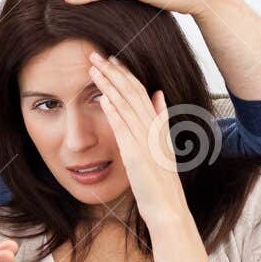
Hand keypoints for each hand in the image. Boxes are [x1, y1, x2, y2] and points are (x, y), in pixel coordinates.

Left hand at [87, 53, 193, 229]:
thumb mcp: (163, 144)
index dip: (125, 73)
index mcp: (157, 124)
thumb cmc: (162, 180)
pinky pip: (124, 129)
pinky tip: (103, 99)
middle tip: (95, 55)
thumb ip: (161, 117)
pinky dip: (114, 112)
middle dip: (112, 72)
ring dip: (108, 85)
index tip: (111, 58)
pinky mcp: (137, 155)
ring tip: (93, 69)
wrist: (168, 206)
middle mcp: (152, 128)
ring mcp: (145, 141)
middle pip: (131, 92)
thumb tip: (158, 93)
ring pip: (126, 106)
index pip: (140, 91)